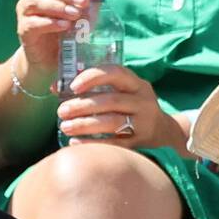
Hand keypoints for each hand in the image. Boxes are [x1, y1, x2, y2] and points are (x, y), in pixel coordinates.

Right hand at [16, 0, 109, 82]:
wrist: (51, 55)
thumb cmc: (68, 25)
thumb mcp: (84, 6)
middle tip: (84, 1)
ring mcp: (25, 10)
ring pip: (36, 2)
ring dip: (58, 7)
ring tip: (75, 14)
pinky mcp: (23, 28)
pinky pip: (33, 23)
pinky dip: (50, 23)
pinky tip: (64, 26)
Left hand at [57, 64, 186, 149]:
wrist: (164, 132)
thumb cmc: (132, 108)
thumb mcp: (122, 93)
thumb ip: (94, 89)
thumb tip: (54, 87)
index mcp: (137, 84)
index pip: (116, 73)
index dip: (93, 77)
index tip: (73, 86)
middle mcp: (143, 101)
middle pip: (111, 100)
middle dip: (82, 105)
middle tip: (61, 111)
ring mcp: (144, 123)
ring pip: (112, 122)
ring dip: (85, 124)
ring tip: (65, 127)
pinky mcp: (141, 142)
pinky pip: (115, 144)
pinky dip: (93, 144)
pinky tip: (75, 143)